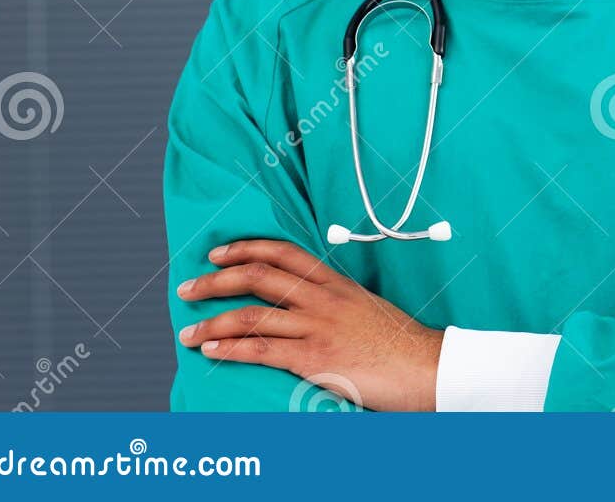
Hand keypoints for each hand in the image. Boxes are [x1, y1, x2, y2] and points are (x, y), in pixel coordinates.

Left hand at [176, 239, 441, 411]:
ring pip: (252, 316)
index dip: (245, 248)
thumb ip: (336, 302)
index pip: (283, 253)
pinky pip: (261, 350)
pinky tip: (210, 350)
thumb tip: (308, 307)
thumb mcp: (366, 307)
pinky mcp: (314, 358)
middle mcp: (323, 299)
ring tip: (188, 331)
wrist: (425, 366)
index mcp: (336, 283)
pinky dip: (229, 349)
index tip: (219, 254)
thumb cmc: (400, 343)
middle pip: (258, 277)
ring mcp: (317, 327)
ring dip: (212, 322)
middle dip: (216, 281)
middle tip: (189, 287)